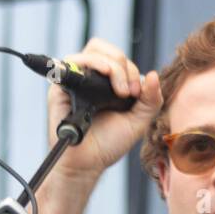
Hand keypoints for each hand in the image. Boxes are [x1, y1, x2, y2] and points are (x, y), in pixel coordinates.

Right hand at [46, 37, 162, 188]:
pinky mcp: (61, 85)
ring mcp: (76, 79)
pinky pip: (73, 61)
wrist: (87, 163)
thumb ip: (150, 100)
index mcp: (108, 83)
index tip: (136, 94)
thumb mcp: (138, 121)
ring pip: (94, 50)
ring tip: (119, 90)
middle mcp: (91, 78)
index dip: (131, 71)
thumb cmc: (109, 144)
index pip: (119, 59)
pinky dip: (92, 62)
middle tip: (128, 92)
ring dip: (112, 65)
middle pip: (106, 49)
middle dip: (123, 65)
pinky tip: (104, 74)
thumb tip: (153, 74)